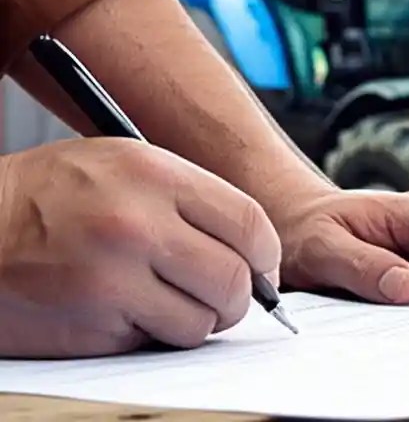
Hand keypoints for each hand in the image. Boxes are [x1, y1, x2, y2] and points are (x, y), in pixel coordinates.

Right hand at [0, 139, 280, 358]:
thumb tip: (251, 247)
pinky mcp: (94, 323)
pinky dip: (151, 335)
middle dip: (238, 298)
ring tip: (165, 302)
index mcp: (153, 175)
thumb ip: (186, 198)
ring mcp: (114, 278)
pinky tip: (123, 311)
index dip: (265, 255)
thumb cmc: (45, 196)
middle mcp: (138, 224)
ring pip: (202, 322)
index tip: (261, 267)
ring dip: (194, 321)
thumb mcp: (120, 164)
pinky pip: (156, 342)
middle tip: (223, 297)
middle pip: (234, 280)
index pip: (248, 223)